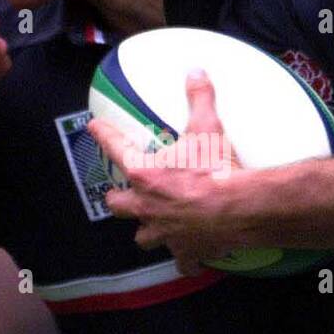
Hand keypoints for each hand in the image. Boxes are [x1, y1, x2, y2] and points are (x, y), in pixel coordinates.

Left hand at [87, 69, 248, 275]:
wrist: (239, 208)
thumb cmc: (217, 169)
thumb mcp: (207, 129)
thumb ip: (199, 99)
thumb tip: (195, 72)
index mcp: (145, 175)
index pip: (116, 149)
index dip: (104, 137)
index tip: (94, 128)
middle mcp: (147, 206)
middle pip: (119, 205)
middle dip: (119, 199)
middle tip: (124, 193)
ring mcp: (164, 233)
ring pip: (143, 237)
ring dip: (146, 231)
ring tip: (153, 224)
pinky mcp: (185, 251)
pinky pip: (180, 261)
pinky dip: (184, 259)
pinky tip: (189, 257)